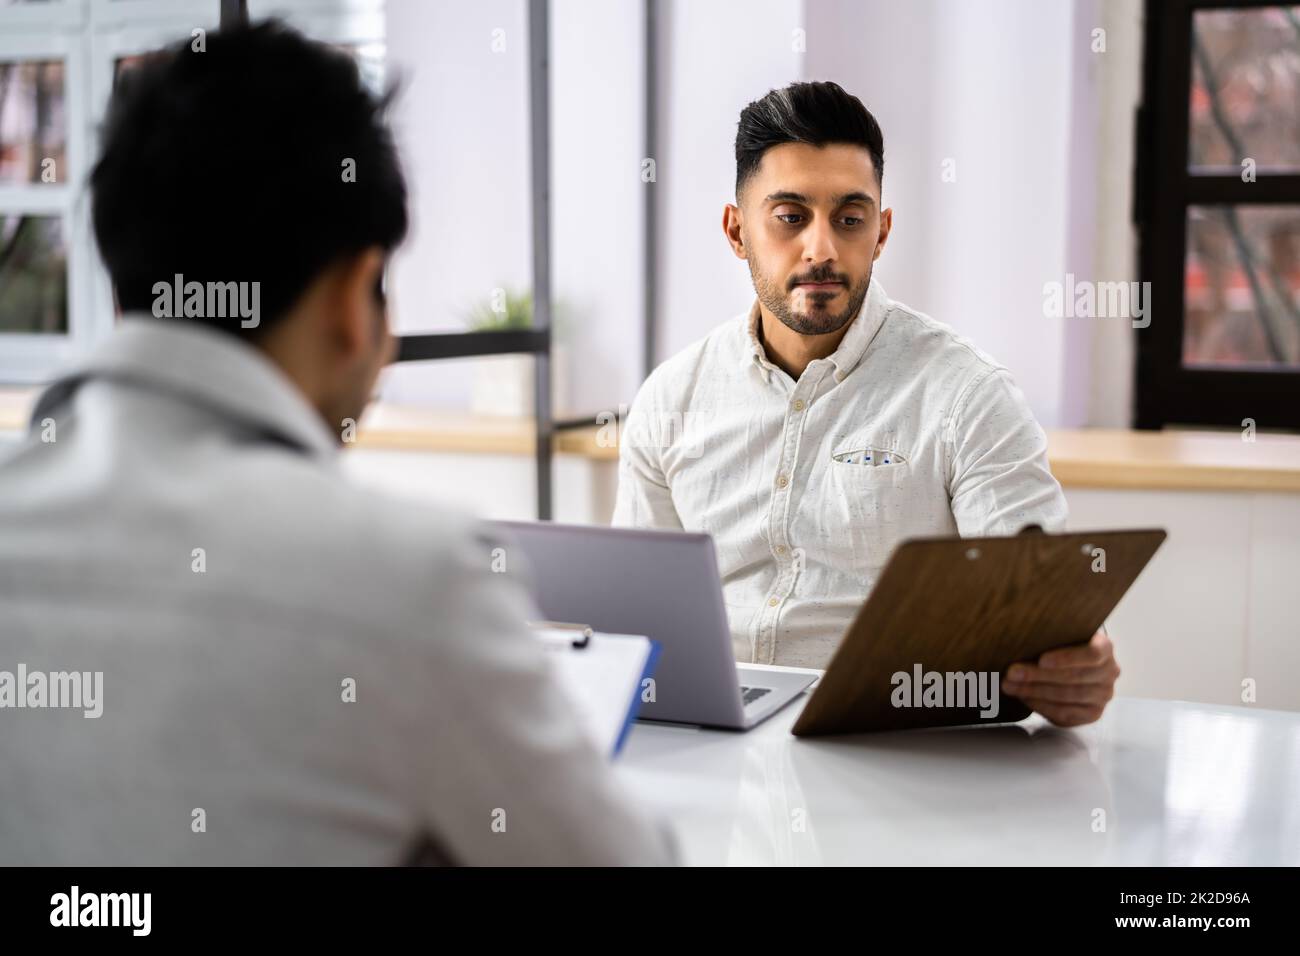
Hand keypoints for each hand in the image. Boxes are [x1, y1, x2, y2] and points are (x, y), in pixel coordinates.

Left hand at [1001, 629, 1118, 726]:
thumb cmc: (1063, 646)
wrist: (1074, 665)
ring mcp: (1103, 696)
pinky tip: (1023, 697)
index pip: (1092, 654)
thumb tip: (1018, 640)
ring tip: (1010, 685)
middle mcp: (1109, 673)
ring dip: (1033, 691)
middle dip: (1038, 676)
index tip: (1041, 660)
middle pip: (1073, 677)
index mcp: (1105, 648)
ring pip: (1066, 696)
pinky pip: (1065, 713)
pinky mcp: (1092, 714)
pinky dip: (1040, 705)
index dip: (1066, 658)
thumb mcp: (1060, 636)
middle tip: (1012, 673)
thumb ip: (1048, 637)